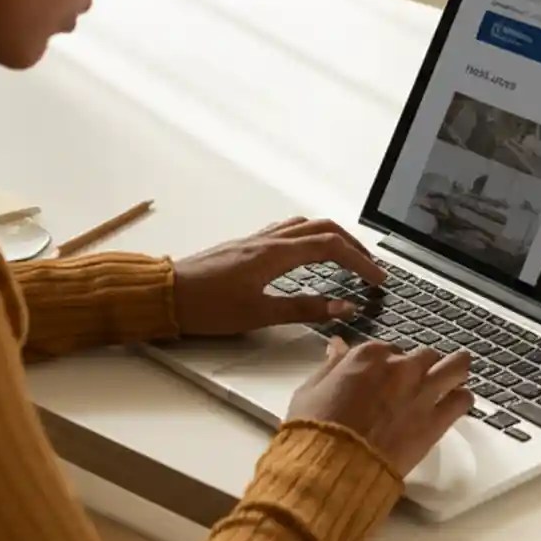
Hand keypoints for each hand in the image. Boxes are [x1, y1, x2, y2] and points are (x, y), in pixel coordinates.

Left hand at [173, 217, 388, 336]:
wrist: (163, 295)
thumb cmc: (205, 307)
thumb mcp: (260, 315)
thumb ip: (305, 309)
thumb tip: (343, 308)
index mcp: (275, 254)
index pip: (332, 248)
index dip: (360, 262)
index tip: (377, 280)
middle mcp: (267, 240)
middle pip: (323, 228)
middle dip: (352, 245)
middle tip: (370, 267)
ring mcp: (255, 240)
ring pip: (304, 225)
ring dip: (331, 236)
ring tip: (346, 257)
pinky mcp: (244, 246)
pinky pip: (285, 230)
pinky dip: (307, 236)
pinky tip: (305, 254)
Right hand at [287, 339, 472, 474]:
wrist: (333, 465)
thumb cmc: (316, 429)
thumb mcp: (311, 389)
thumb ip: (331, 366)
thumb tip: (336, 347)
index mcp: (368, 355)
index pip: (389, 348)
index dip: (390, 361)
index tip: (387, 373)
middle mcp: (400, 367)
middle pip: (425, 355)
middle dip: (423, 365)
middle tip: (418, 379)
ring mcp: (421, 392)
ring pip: (456, 366)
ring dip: (456, 369)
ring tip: (456, 376)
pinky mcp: (435, 421)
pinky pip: (463, 400)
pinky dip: (461, 399)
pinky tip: (456, 403)